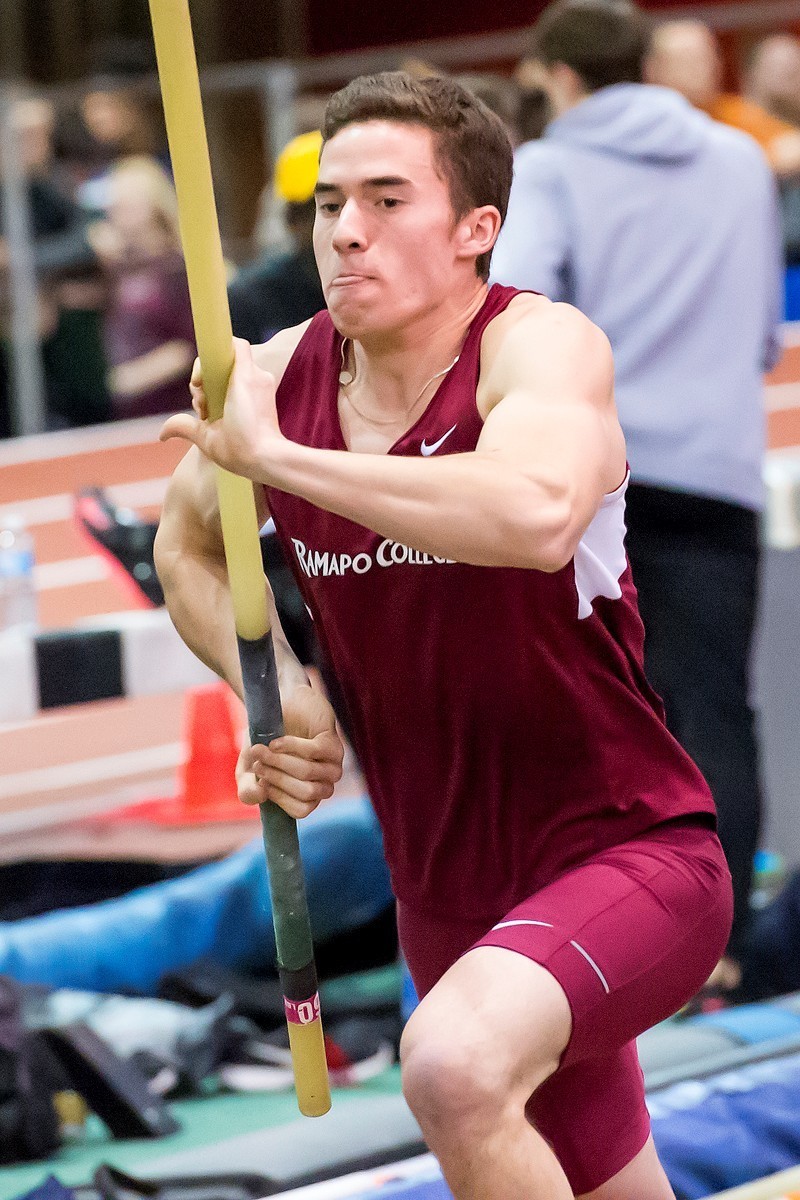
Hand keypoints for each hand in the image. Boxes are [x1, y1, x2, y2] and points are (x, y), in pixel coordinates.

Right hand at [160, 337, 283, 480]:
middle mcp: (257, 377)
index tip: (199, 382)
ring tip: (209, 413)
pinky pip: (244, 383)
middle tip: (202, 405)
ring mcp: (264, 386)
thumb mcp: (208, 437)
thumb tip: (163, 433)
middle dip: (206, 379)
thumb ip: (184, 426)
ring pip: (233, 373)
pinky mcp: (267, 397)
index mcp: (244, 379)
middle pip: (226, 361)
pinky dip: (229, 393)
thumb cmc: (242, 449)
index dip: (209, 358)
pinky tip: (220, 416)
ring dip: (216, 388)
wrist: (270, 462)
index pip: (232, 345)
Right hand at [236, 683, 343, 818]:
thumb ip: (247, 790)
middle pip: (306, 792)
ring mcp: (332, 764)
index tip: (259, 779)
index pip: (301, 810)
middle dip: (276, 777)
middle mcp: (324, 783)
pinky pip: (312, 751)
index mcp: (307, 796)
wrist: (273, 707)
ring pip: (308, 773)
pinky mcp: (333, 743)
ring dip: (279, 761)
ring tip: (261, 749)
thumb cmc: (263, 742)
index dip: (279, 797)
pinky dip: (290, 746)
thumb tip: (261, 796)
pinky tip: (275, 741)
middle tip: (257, 761)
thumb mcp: (248, 769)